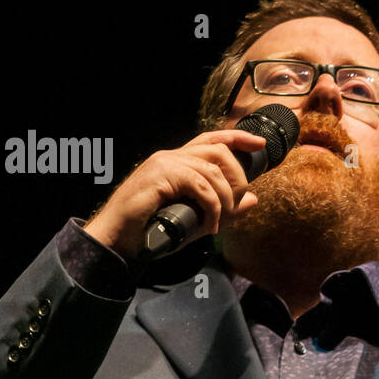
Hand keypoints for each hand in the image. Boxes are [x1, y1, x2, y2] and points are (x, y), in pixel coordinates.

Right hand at [83, 129, 265, 262]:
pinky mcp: (160, 176)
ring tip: (219, 222)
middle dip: (237, 176)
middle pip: (218, 150)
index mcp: (177, 162)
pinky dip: (211, 208)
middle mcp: (171, 157)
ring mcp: (164, 164)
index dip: (238, 138)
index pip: (212, 139)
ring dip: (224, 199)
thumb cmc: (151, 230)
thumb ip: (224, 208)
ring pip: (212, 171)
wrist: (118, 240)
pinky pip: (200, 186)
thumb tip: (253, 200)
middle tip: (236, 203)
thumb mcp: (196, 219)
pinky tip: (209, 226)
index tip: (260, 144)